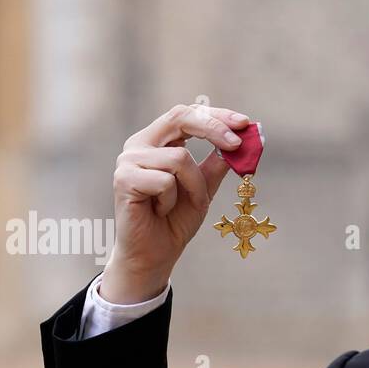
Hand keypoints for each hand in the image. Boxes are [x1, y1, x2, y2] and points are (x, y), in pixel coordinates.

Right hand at [101, 104, 249, 302]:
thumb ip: (218, 163)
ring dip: (194, 185)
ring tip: (180, 204)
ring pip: (180, 157)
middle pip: (180, 117)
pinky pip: (166, 181)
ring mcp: (128, 160)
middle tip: (237, 144)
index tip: (245, 123)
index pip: (187, 114)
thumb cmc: (176, 220)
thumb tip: (244, 142)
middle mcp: (140, 144)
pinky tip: (161, 212)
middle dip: (214, 128)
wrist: (154, 254)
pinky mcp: (123, 179)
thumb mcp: (204, 187)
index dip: (217, 116)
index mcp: (157, 140)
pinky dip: (172, 200)